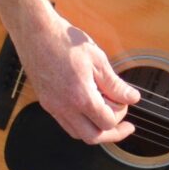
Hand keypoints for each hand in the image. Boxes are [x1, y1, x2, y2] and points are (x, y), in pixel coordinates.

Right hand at [18, 8, 139, 144]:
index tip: (125, 100)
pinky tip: (90, 110)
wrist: (36, 32)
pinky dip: (81, 123)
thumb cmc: (66, 41)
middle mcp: (63, 107)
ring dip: (96, 129)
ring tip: (108, 116)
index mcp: (80, 96)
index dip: (121, 114)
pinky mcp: (46, 102)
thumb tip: (132, 98)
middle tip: (125, 125)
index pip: (107, 122)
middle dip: (112, 133)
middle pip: (92, 137)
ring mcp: (52, 106)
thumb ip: (115, 84)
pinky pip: (65, 123)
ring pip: (77, 133)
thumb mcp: (98, 60)